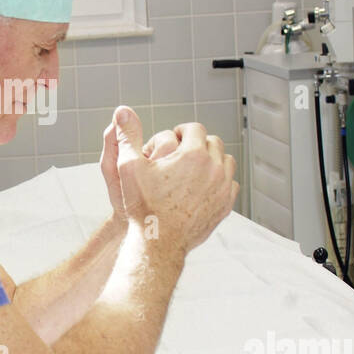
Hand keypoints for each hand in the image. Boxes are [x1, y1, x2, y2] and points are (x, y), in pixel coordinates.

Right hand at [112, 107, 238, 254]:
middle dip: (198, 144)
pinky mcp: (226, 204)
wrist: (158, 241)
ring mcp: (222, 187)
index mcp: (192, 154)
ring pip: (226, 160)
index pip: (194, 128)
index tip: (174, 140)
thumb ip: (127, 136)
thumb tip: (122, 111)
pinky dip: (220, 181)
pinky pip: (231, 183)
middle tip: (182, 154)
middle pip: (212, 142)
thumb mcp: (128, 167)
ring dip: (212, 160)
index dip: (182, 131)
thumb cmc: (143, 206)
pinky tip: (203, 186)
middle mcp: (213, 167)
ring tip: (193, 169)